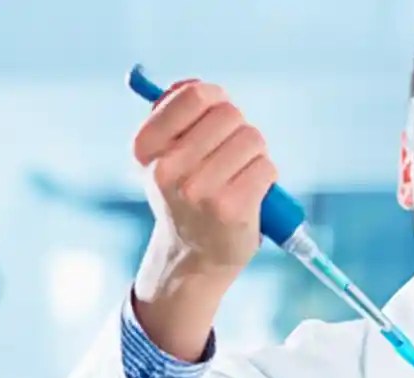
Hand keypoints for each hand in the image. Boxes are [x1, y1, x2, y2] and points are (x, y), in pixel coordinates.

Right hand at [129, 80, 277, 360]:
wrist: (194, 257)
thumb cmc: (187, 196)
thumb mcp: (165, 155)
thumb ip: (176, 115)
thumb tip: (194, 85)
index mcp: (146, 149)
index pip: (193, 95)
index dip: (215, 99)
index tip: (215, 117)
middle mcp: (168, 169)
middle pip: (229, 114)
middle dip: (239, 129)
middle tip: (230, 155)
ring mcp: (200, 191)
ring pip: (252, 139)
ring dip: (255, 154)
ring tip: (239, 176)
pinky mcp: (231, 209)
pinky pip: (266, 168)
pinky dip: (266, 176)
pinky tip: (251, 193)